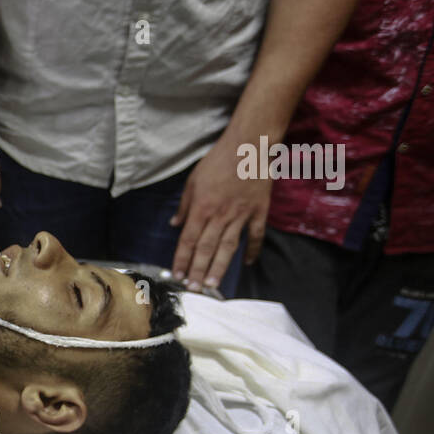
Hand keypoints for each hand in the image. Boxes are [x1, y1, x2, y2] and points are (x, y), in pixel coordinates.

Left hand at [169, 134, 270, 290]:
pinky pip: (256, 235)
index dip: (181, 259)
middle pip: (207, 248)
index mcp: (202, 207)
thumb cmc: (218, 160)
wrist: (249, 145)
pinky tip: (248, 264)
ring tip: (212, 286)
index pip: (188, 239)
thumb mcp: (193, 180)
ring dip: (219, 268)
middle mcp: (220, 215)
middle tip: (193, 289)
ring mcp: (241, 215)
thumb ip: (184, 205)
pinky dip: (252, 250)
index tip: (177, 274)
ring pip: (228, 247)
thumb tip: (175, 224)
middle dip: (198, 270)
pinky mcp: (259, 211)